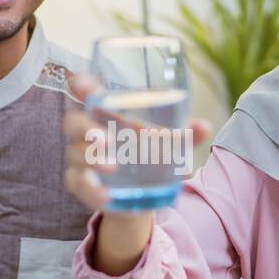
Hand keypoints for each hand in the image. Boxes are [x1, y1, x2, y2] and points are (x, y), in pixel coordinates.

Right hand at [62, 73, 211, 210]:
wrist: (143, 194)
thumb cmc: (150, 156)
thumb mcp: (168, 144)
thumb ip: (185, 135)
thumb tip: (204, 127)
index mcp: (108, 115)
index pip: (88, 94)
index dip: (81, 85)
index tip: (82, 83)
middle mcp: (90, 134)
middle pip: (73, 123)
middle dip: (85, 128)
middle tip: (106, 139)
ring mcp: (82, 159)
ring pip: (75, 154)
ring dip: (91, 159)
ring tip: (112, 167)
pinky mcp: (81, 184)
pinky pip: (78, 184)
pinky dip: (90, 189)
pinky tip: (104, 195)